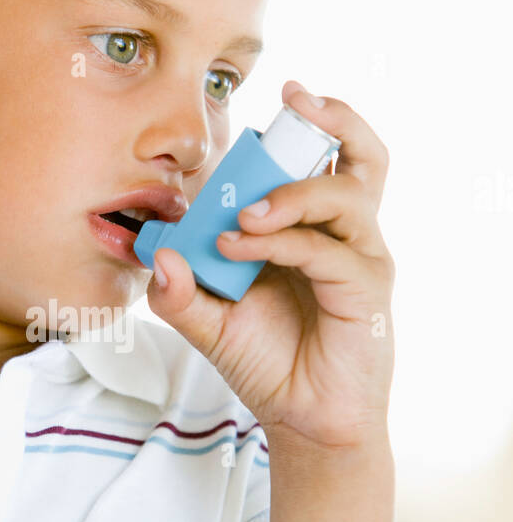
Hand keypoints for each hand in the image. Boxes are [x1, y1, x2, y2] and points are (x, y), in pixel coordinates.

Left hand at [145, 81, 395, 449]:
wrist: (303, 421)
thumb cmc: (269, 363)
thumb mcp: (210, 324)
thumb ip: (180, 292)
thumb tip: (155, 255)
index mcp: (315, 228)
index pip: (322, 159)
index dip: (304, 125)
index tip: (275, 100)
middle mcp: (345, 235)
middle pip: (363, 155)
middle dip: (334, 118)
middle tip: (295, 100)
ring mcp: (361, 260)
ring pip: (345, 194)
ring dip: (290, 193)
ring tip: (241, 216)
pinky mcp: (366, 290)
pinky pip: (328, 249)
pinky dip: (283, 241)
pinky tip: (239, 248)